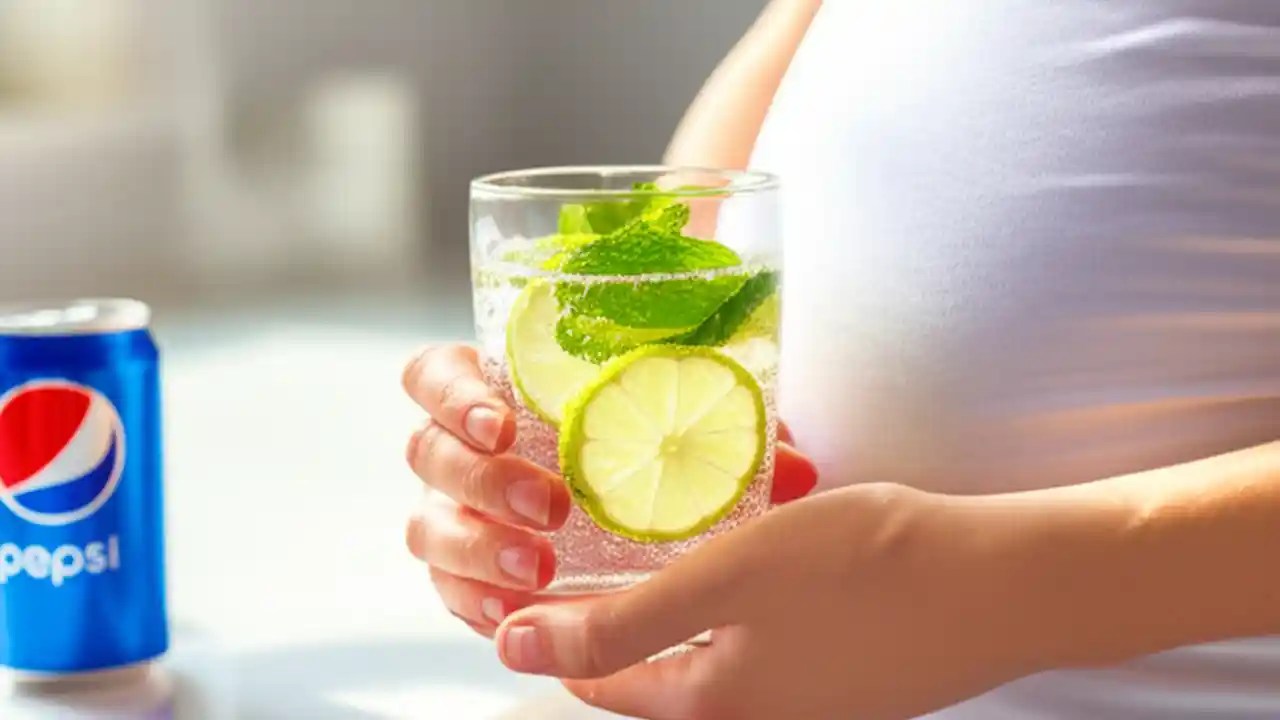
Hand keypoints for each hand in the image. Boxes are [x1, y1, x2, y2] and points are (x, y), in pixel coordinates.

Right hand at [401, 344, 818, 635]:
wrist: (631, 503)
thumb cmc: (644, 441)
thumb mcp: (683, 425)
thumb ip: (730, 433)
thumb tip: (797, 468)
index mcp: (497, 389)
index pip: (435, 375)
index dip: (454, 396)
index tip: (504, 423)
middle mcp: (462, 450)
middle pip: (428, 453)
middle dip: (483, 480)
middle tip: (551, 507)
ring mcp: (456, 513)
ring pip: (427, 526)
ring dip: (477, 547)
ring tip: (538, 569)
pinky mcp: (465, 573)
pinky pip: (448, 590)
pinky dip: (476, 603)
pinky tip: (514, 615)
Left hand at [491, 484, 1058, 719]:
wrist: (1000, 585)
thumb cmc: (865, 572)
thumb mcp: (726, 582)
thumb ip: (621, 623)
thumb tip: (515, 649)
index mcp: (711, 709)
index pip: (599, 677)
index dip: (552, 628)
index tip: (525, 576)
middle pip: (651, 669)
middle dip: (613, 611)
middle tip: (585, 548)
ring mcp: (802, 704)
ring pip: (706, 651)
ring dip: (675, 602)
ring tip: (657, 545)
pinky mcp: (840, 679)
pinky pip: (757, 642)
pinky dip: (733, 602)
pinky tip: (742, 560)